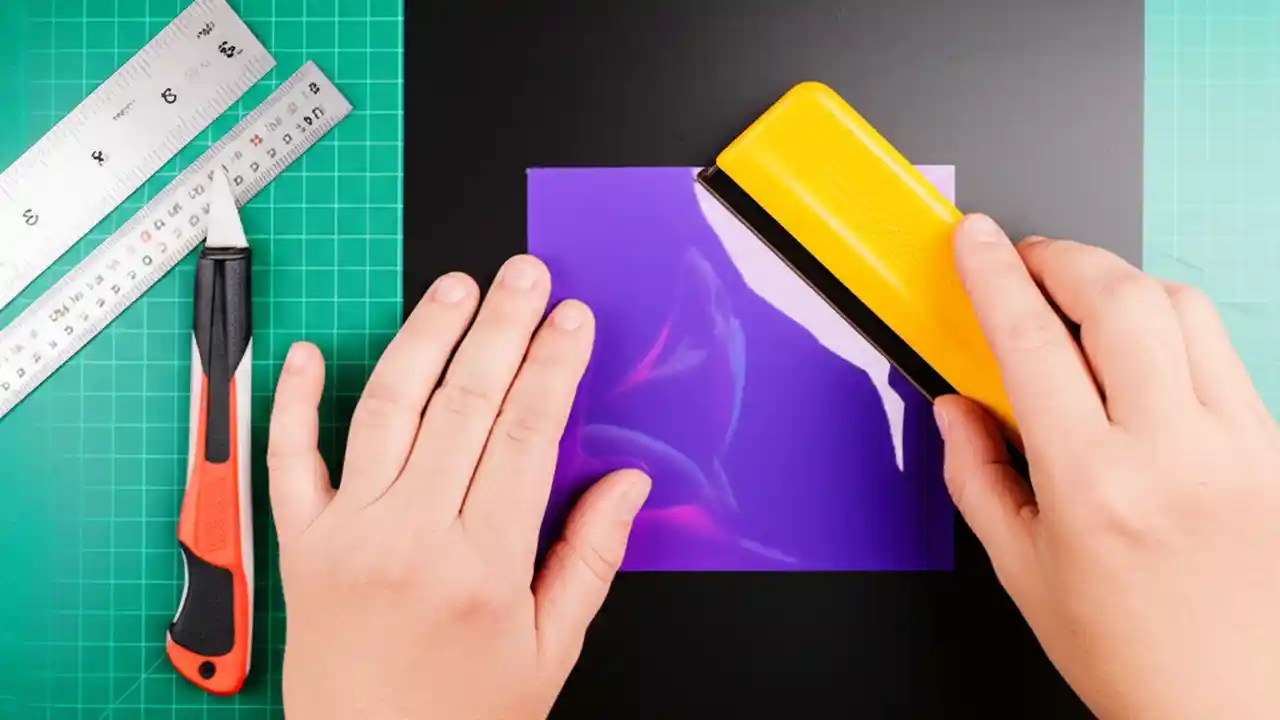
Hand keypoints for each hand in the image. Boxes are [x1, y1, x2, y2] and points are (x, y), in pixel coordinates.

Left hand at [266, 255, 650, 718]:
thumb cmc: (461, 717)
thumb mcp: (550, 650)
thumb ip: (590, 558)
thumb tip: (625, 483)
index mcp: (483, 563)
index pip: (528, 431)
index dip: (554, 364)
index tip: (571, 320)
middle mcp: (411, 534)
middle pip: (465, 402)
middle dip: (503, 326)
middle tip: (525, 275)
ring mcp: (349, 532)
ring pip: (386, 408)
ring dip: (424, 337)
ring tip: (455, 290)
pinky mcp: (301, 542)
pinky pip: (289, 457)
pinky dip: (294, 399)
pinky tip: (310, 352)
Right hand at [936, 214, 1279, 718]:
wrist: (1235, 709)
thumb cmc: (1132, 656)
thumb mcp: (1022, 571)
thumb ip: (976, 476)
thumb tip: (955, 407)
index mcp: (1094, 488)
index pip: (1032, 343)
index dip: (995, 275)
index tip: (976, 241)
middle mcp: (1174, 454)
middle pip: (1120, 298)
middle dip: (1063, 256)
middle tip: (1029, 260)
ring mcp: (1237, 446)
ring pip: (1183, 307)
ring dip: (1122, 283)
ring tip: (1085, 303)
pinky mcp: (1273, 448)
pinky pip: (1221, 351)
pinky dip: (1172, 327)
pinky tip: (1141, 354)